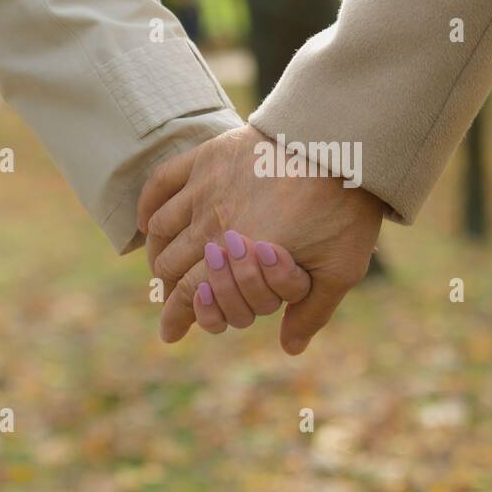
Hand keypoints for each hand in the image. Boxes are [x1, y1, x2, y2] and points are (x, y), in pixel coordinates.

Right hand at [137, 125, 384, 353]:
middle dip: (171, 290)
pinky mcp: (207, 157)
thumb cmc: (344, 209)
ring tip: (163, 266)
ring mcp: (205, 188)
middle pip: (170, 266)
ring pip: (160, 229)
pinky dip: (148, 204)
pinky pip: (161, 182)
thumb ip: (312, 312)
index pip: (190, 295)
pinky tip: (147, 220)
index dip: (176, 319)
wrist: (341, 143)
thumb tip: (289, 348)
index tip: (169, 332)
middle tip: (177, 298)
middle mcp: (212, 224)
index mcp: (239, 257)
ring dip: (158, 253)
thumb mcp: (340, 269)